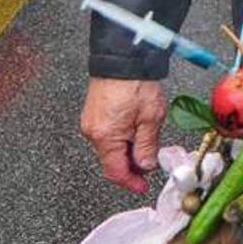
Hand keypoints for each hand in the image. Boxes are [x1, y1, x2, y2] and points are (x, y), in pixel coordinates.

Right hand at [81, 78, 167, 194]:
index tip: (142, 186)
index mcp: (106, 137)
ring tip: (147, 134)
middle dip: (132, 164)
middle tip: (151, 159)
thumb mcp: (151, 118)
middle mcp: (93, 132)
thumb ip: (147, 146)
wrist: (123, 57)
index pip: (115, 172)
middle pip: (112, 160)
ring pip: (111, 147)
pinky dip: (122, 137)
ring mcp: (91, 122)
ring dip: (128, 149)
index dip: (131, 182)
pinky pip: (108, 134)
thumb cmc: (135, 82)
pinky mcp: (93, 113)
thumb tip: (145, 166)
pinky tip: (136, 126)